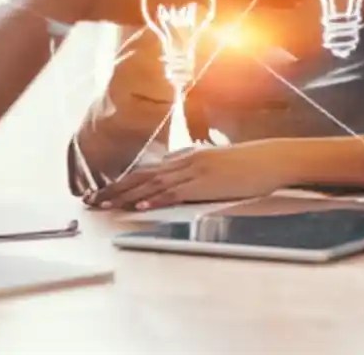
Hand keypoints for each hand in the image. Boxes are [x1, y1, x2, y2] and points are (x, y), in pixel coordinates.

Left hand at [82, 141, 300, 210]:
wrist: (272, 159)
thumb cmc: (249, 163)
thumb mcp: (217, 163)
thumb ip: (196, 169)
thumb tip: (179, 177)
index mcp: (187, 157)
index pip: (147, 169)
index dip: (123, 181)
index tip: (104, 191)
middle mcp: (185, 161)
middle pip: (142, 175)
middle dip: (114, 188)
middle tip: (91, 199)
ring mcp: (194, 172)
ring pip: (151, 184)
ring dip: (125, 195)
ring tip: (104, 205)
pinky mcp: (204, 184)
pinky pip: (174, 193)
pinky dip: (154, 199)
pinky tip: (138, 206)